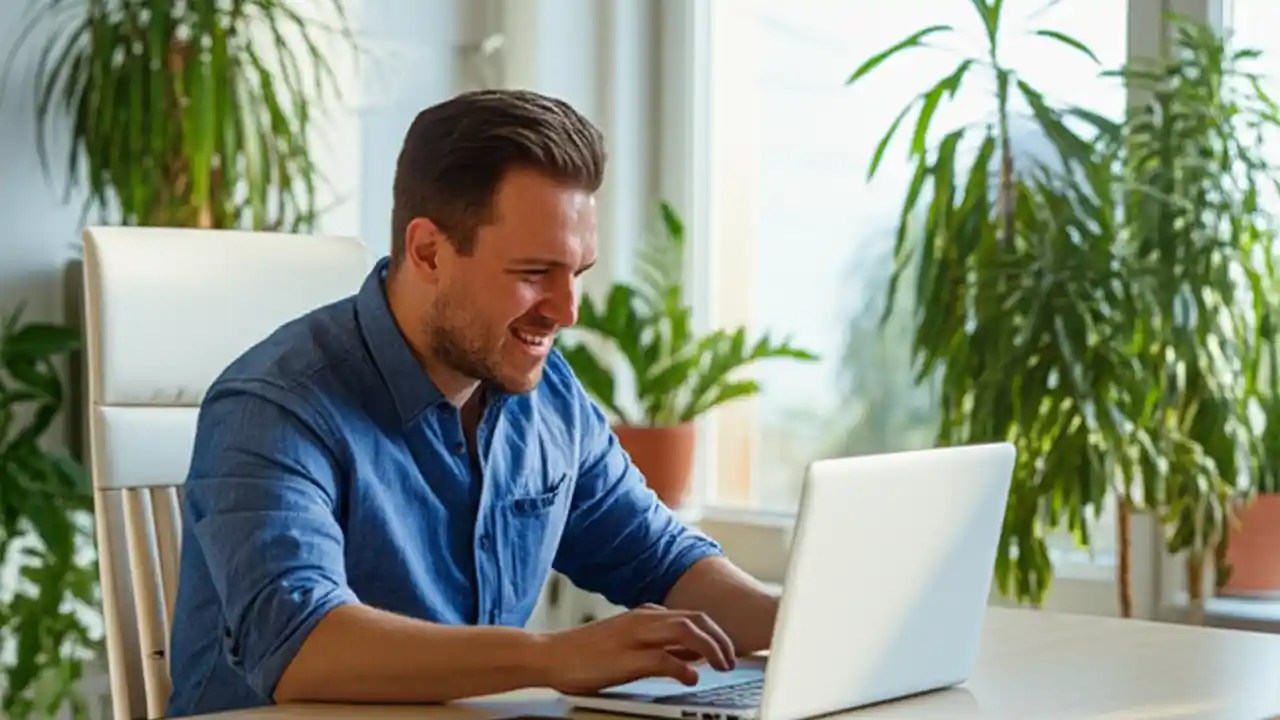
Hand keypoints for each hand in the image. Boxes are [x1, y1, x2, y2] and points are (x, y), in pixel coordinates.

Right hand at [538, 603, 735, 693]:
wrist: (549, 655)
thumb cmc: (586, 653)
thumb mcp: (630, 644)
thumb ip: (661, 646)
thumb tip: (694, 656)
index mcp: (646, 614)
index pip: (693, 615)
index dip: (717, 631)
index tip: (731, 648)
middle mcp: (643, 619)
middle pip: (697, 618)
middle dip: (721, 638)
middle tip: (733, 659)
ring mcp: (635, 636)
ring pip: (686, 630)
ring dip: (711, 647)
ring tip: (723, 665)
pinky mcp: (625, 657)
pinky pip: (663, 658)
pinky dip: (684, 667)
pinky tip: (692, 678)